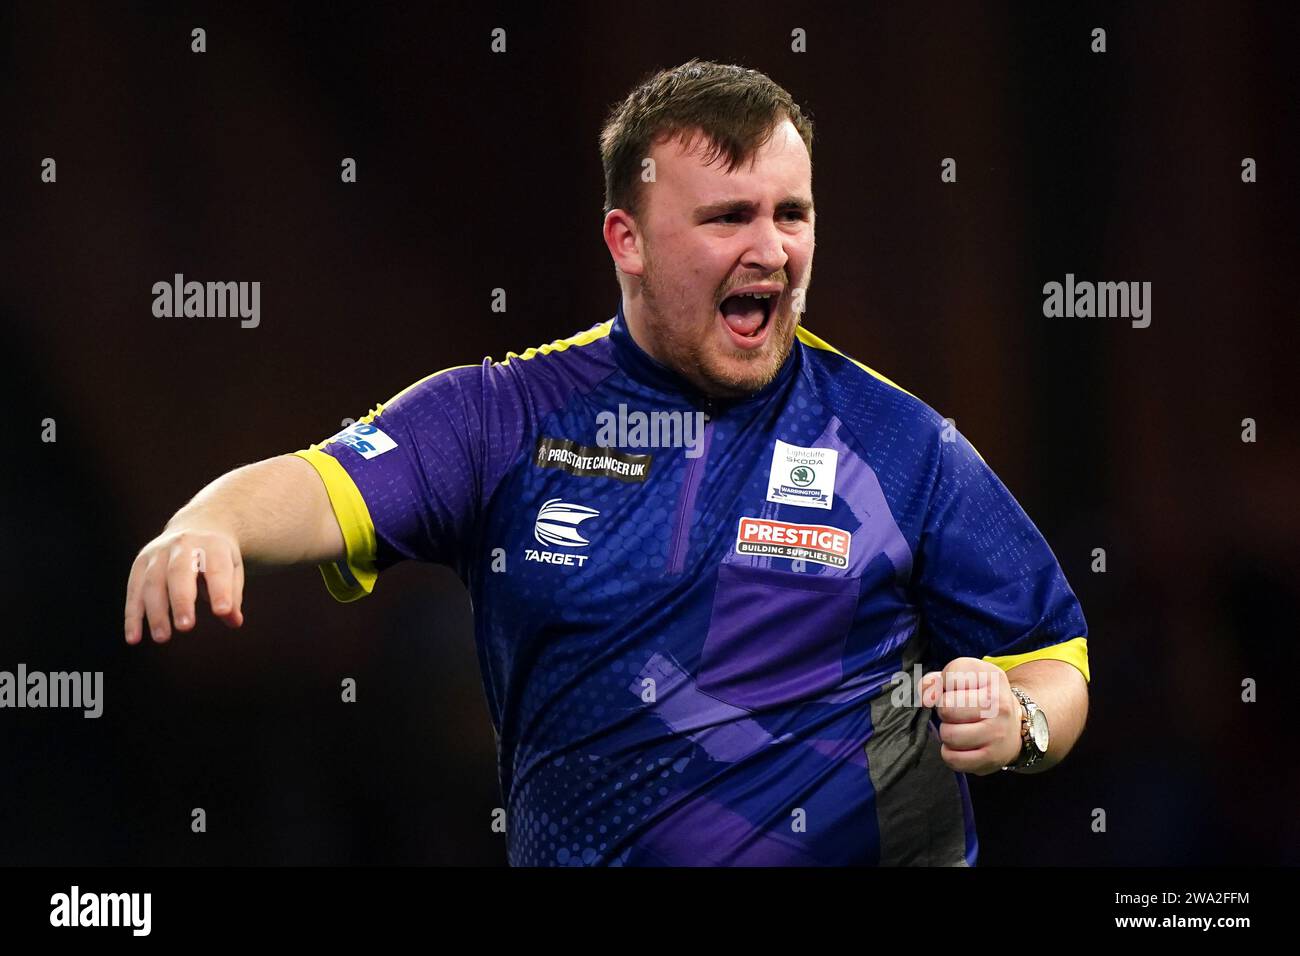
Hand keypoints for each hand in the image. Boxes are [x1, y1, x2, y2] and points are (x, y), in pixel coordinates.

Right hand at [124, 526, 244, 643]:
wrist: (198, 525)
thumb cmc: (218, 556)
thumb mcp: (233, 568)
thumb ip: (233, 595)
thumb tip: (233, 621)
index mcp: (212, 544)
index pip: (216, 569)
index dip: (220, 590)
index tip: (222, 612)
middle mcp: (183, 545)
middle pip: (179, 573)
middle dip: (181, 601)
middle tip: (186, 627)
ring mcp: (158, 553)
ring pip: (153, 582)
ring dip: (156, 612)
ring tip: (162, 638)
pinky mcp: (140, 563)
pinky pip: (134, 591)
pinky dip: (132, 616)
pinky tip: (134, 638)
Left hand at [919, 657, 1021, 775]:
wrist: (1013, 726)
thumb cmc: (980, 699)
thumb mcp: (963, 678)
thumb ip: (935, 680)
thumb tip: (926, 696)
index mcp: (991, 677)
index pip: (950, 676)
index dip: (943, 685)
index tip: (954, 690)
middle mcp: (999, 704)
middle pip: (946, 708)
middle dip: (943, 711)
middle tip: (955, 713)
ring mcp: (997, 732)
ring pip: (948, 734)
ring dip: (946, 733)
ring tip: (959, 728)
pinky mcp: (992, 757)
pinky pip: (953, 758)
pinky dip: (950, 753)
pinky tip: (960, 746)